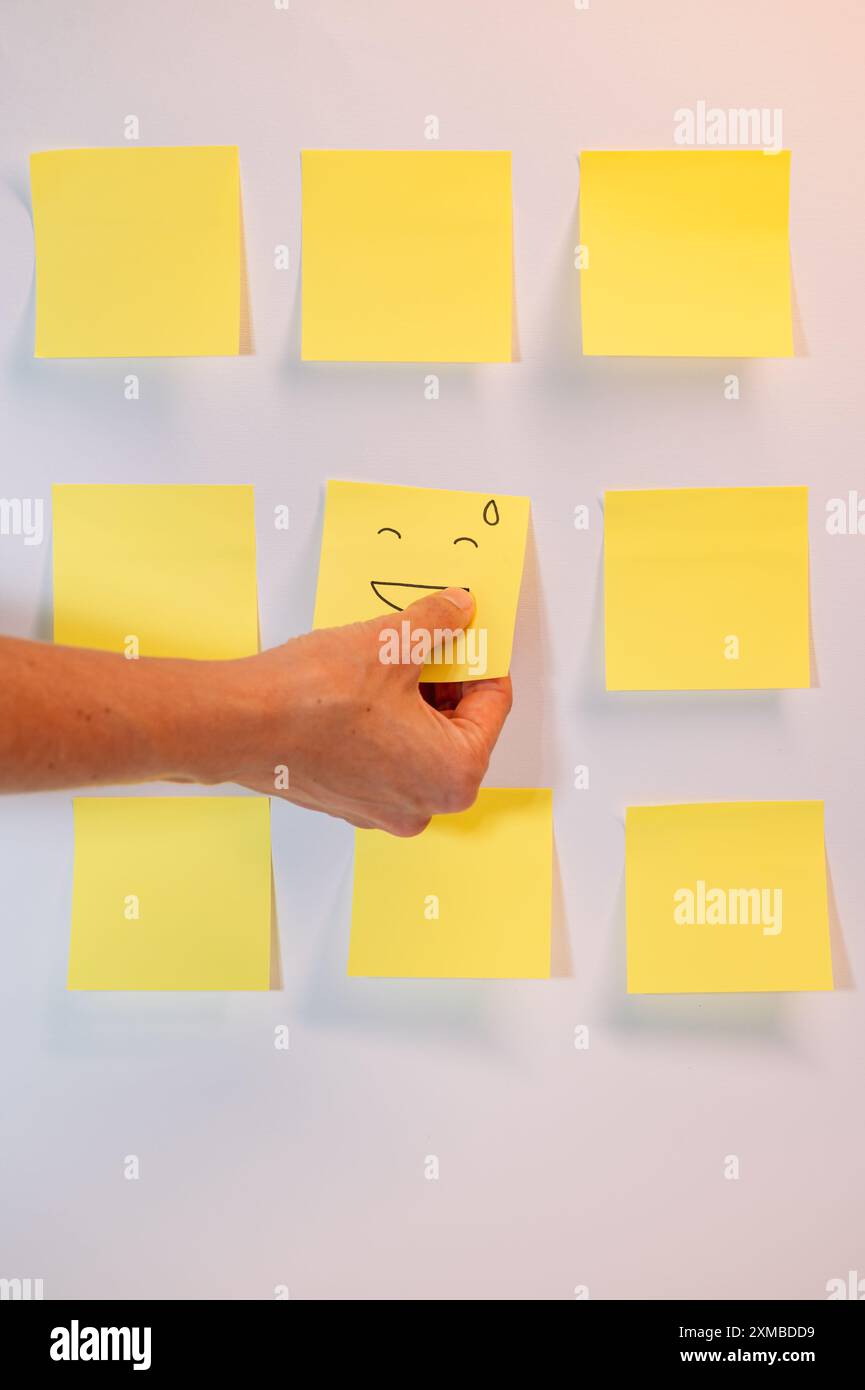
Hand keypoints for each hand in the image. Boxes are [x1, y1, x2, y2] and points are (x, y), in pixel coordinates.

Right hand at [205, 588, 512, 834]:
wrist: (239, 724)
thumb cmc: (315, 700)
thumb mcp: (394, 642)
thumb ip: (438, 623)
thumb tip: (458, 609)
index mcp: (454, 775)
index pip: (493, 705)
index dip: (481, 659)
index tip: (470, 634)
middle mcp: (424, 804)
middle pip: (457, 726)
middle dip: (446, 680)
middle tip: (431, 639)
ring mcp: (383, 808)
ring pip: (418, 741)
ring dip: (412, 699)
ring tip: (391, 658)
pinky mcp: (348, 800)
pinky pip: (384, 755)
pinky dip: (382, 722)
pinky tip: (362, 687)